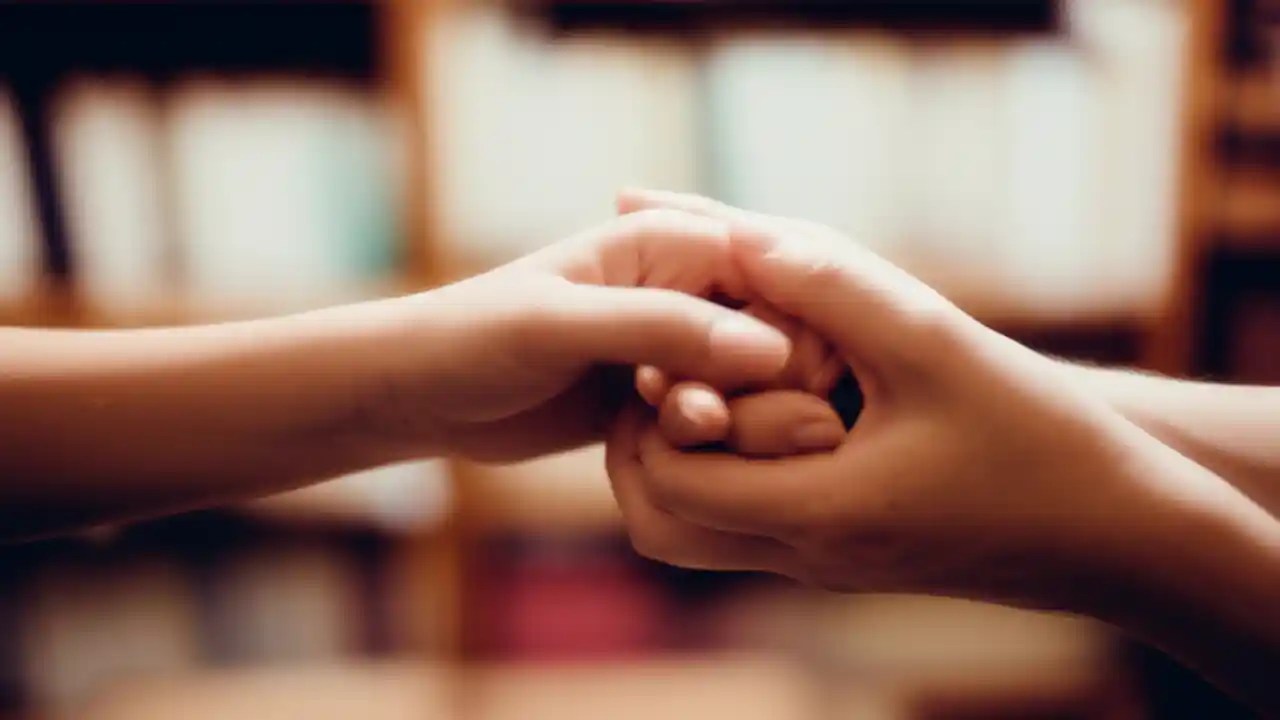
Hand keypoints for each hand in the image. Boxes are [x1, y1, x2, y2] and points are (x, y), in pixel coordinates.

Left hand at [372, 209, 792, 461]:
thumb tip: (773, 350)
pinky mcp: (659, 399)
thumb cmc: (475, 338)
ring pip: (748, 389)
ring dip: (724, 421)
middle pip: (770, 337)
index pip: (772, 277)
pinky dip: (703, 444)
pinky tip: (663, 452)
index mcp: (669, 242)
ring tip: (664, 429)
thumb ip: (664, 328)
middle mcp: (682, 290)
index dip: (785, 332)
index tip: (768, 384)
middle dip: (752, 387)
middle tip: (696, 417)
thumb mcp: (564, 325)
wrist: (419, 393)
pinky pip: (712, 424)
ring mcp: (672, 347)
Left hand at [607, 191, 1258, 616]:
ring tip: (697, 370)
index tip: (668, 334)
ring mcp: (820, 560)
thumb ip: (833, 286)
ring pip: (693, 530)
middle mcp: (805, 551)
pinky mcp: (843, 551)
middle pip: (658, 518)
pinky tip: (754, 393)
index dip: (650, 402)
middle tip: (657, 358)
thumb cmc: (1038, 438)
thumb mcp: (935, 342)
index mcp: (820, 512)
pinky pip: (744, 522)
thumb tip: (738, 236)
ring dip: (677, 453)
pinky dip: (723, 464)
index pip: (669, 476)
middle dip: (641, 436)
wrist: (1117, 531)